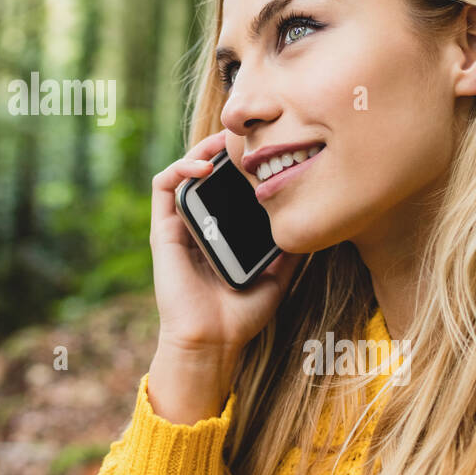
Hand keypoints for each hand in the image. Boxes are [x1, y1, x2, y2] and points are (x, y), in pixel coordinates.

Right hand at [149, 129, 307, 354]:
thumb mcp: (277, 275)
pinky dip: (180, 167)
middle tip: (247, 133)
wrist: (213, 341)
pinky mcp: (162, 229)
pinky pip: (163, 185)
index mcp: (221, 230)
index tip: (265, 146)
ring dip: (201, 148)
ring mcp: (179, 224)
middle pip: (206, 170)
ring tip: (224, 142)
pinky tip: (204, 166)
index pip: (228, 185)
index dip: (241, 162)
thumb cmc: (241, 314)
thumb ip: (289, 249)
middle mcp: (198, 223)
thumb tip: (313, 221)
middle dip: (223, 147)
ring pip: (183, 170)